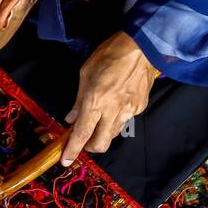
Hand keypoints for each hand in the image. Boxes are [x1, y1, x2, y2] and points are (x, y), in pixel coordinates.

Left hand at [61, 31, 157, 165]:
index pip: (82, 134)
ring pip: (114, 134)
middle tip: (84, 137)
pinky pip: (126, 120)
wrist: (141, 46)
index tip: (66, 160)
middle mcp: (113, 111)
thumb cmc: (110, 54)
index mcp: (96, 101)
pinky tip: (116, 103)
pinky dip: (117, 118)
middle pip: (101, 144)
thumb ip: (79, 99)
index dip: (73, 150)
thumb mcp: (85, 73)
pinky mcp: (140, 107)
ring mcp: (129, 111)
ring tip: (100, 117)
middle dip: (90, 147)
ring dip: (103, 133)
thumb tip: (72, 117)